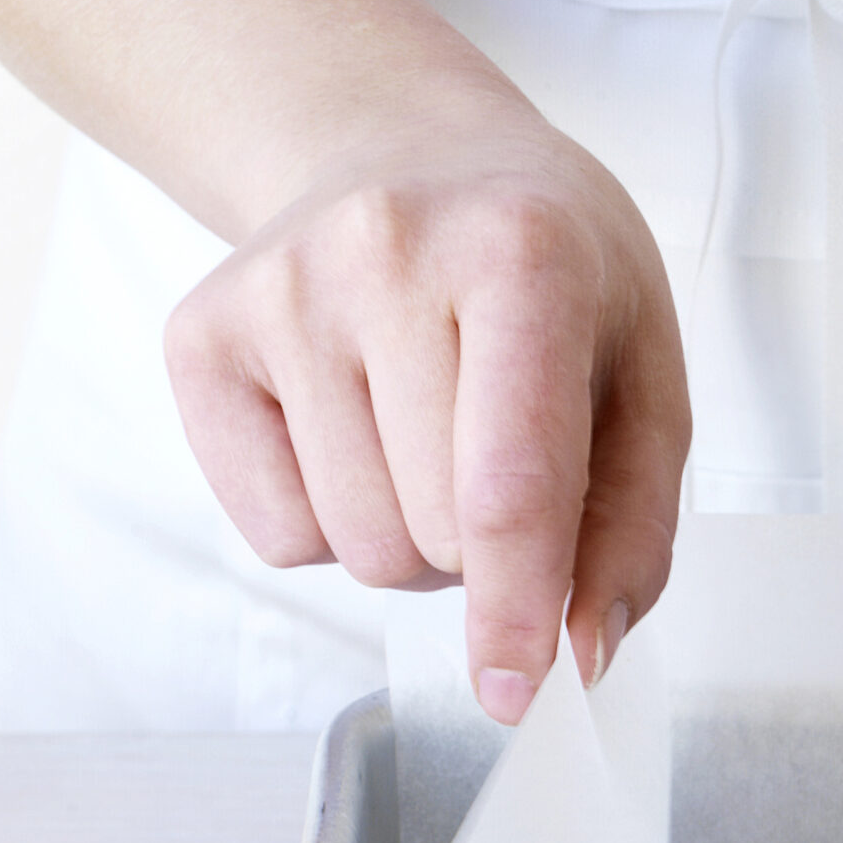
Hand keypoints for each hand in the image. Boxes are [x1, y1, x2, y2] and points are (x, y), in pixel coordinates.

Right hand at [164, 99, 688, 719]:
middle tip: (497, 457)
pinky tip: (356, 427)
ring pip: (354, 545)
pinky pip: (276, 530)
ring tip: (428, 435)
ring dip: (410, 539)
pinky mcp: (199, 335)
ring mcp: (276, 288)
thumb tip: (579, 653)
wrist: (408, 151)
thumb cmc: (546, 278)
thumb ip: (633, 528)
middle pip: (435, 532)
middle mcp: (382, 252)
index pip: (509, 481)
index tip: (516, 691)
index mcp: (521, 253)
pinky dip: (330, 523)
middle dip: (483, 548)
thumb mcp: (643, 376)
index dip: (515, 606)